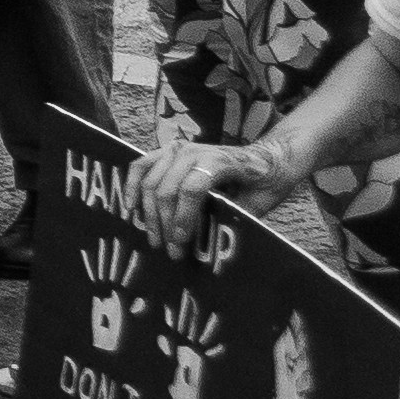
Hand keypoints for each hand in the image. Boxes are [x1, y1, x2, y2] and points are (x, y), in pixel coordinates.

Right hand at [119, 127, 275, 246]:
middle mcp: (195, 151)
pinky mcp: (169, 151)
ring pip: (151, 180)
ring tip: (154, 238)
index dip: (184, 216)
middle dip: (165, 222)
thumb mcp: (262, 202)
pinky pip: (141, 165)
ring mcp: (179, 148)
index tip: (181, 242)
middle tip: (170, 250)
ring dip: (149, 212)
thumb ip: (236, 218)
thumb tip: (213, 244)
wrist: (268, 156)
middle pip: (167, 187)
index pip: (192, 188)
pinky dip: (131, 185)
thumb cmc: (267, 181)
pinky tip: (131, 207)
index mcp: (221, 161)